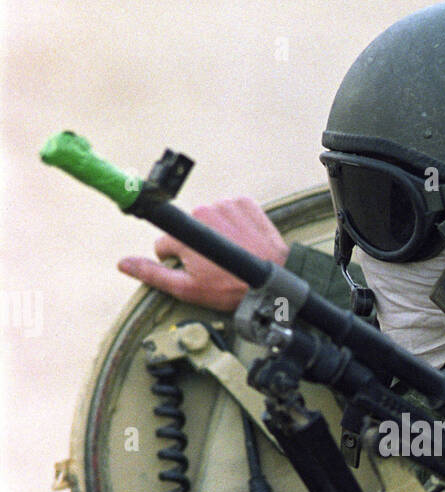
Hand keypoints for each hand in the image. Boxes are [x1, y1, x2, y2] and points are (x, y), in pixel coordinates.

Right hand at [117, 197, 288, 310]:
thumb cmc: (232, 288)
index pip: (163, 244)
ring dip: (215, 234)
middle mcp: (203, 211)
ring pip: (207, 219)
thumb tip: (123, 264)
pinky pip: (228, 210)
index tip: (194, 270)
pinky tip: (242, 240)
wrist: (273, 280)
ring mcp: (226, 204)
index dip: (176, 261)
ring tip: (231, 254)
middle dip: (196, 247)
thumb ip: (152, 274)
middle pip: (187, 230)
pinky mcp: (244, 202)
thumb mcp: (188, 288)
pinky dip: (232, 224)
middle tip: (216, 266)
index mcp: (185, 233)